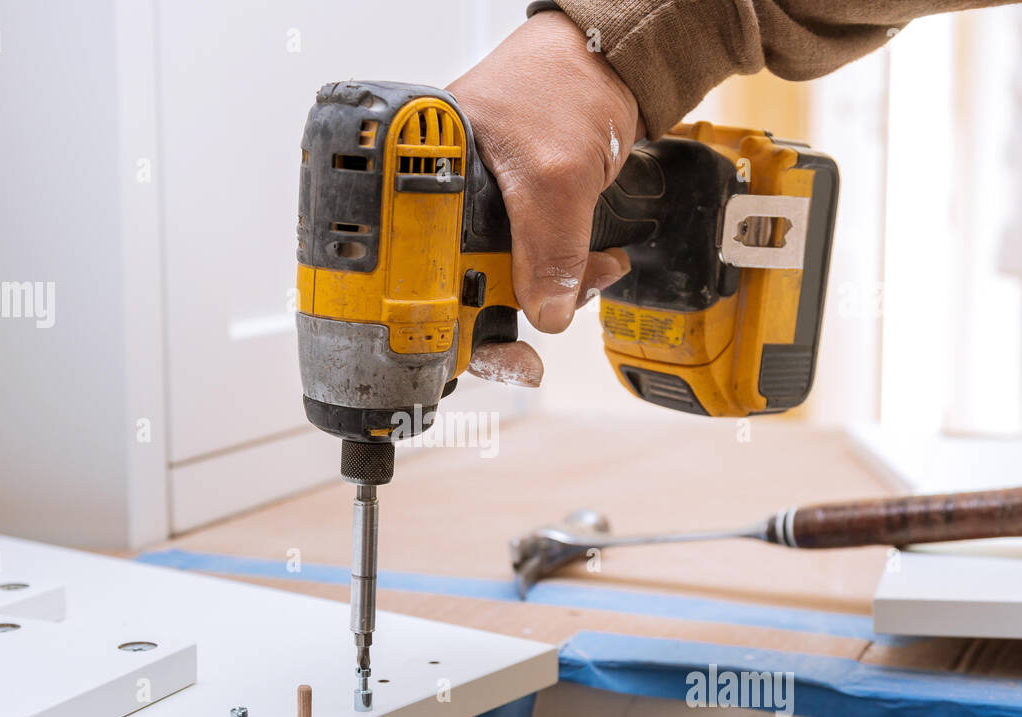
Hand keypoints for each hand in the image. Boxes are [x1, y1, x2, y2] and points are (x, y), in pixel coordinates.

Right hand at [448, 9, 642, 385]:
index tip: (472, 354)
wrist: (610, 58)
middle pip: (459, 284)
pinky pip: (531, 261)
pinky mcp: (514, 213)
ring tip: (593, 274)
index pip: (411, 268)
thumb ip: (549, 249)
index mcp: (423, 178)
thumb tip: (544, 314)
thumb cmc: (563, 82)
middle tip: (550, 321)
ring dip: (553, 291)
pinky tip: (594, 263)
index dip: (438, 319)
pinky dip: (565, 271)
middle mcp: (443, 198)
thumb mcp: (558, 174)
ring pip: (502, 279)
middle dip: (513, 309)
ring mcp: (479, 208)